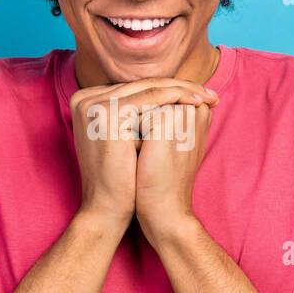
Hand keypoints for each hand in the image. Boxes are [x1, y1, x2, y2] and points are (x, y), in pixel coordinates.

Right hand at [70, 77, 214, 232]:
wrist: (108, 207)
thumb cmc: (124, 176)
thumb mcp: (130, 137)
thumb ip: (142, 112)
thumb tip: (176, 91)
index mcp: (86, 100)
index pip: (135, 87)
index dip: (168, 88)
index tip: (198, 93)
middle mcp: (84, 98)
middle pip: (141, 85)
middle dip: (179, 86)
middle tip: (209, 92)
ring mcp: (93, 104)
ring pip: (147, 88)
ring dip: (182, 89)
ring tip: (208, 96)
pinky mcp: (106, 113)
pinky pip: (150, 97)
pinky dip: (176, 96)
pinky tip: (196, 102)